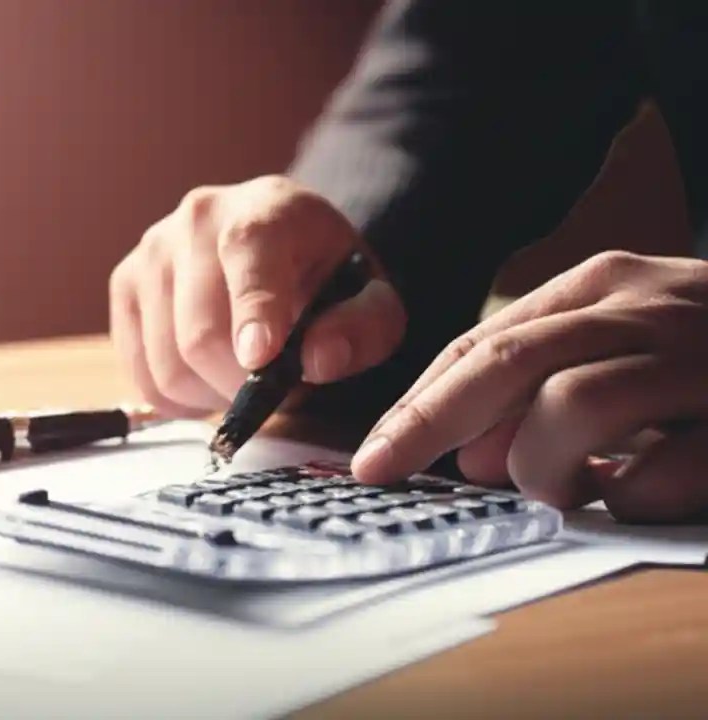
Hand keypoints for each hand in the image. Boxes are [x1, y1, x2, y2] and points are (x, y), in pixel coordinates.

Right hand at [108, 175, 406, 417]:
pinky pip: (138, 369)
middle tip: (266, 394)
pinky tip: (204, 379)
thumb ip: (362, 328)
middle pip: (201, 332)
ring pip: (166, 361)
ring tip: (237, 380)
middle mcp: (197, 219)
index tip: (260, 360)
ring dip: (208, 395)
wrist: (276, 241)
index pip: (249, 258)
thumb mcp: (371, 298)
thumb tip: (319, 360)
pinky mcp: (124, 283)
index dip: (254, 314)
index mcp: (266, 209)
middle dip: (238, 384)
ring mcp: (151, 250)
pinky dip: (175, 396)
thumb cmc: (323, 274)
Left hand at [352, 250, 707, 522]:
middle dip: (429, 422)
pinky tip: (632, 490)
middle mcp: (645, 307)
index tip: (371, 456)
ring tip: (558, 488)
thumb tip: (471, 455)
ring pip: (575, 402)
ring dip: (543, 464)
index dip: (418, 402)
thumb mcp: (621, 351)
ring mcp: (699, 354)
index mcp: (601, 288)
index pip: (483, 344)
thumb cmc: (707, 357)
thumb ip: (545, 391)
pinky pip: (663, 464)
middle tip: (383, 472)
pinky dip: (630, 491)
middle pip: (508, 360)